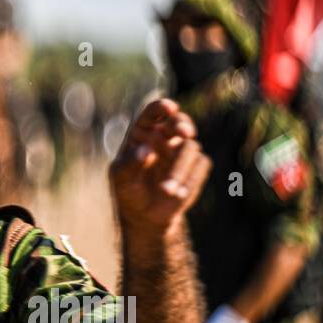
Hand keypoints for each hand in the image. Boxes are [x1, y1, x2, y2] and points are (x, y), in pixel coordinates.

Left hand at [110, 97, 211, 235]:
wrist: (146, 215)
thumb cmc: (129, 191)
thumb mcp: (121, 178)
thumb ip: (130, 163)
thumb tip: (145, 151)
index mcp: (142, 133)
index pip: (153, 113)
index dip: (162, 107)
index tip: (169, 107)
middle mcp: (164, 137)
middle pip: (179, 121)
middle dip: (182, 124)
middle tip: (185, 132)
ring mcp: (181, 151)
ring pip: (191, 147)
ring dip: (180, 169)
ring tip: (166, 191)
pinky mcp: (196, 166)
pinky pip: (201, 165)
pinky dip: (191, 179)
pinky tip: (177, 194)